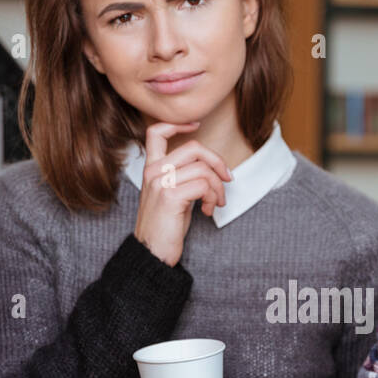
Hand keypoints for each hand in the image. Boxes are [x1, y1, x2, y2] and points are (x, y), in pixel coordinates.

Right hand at [133, 120, 232, 265]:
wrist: (151, 252)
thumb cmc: (164, 226)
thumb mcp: (171, 195)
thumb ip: (183, 176)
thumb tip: (211, 167)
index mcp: (151, 168)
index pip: (156, 132)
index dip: (178, 125)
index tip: (196, 125)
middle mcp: (153, 171)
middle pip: (194, 148)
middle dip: (218, 163)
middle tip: (227, 180)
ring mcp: (160, 182)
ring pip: (204, 169)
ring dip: (218, 188)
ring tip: (215, 203)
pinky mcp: (170, 196)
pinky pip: (204, 185)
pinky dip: (213, 198)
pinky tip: (208, 210)